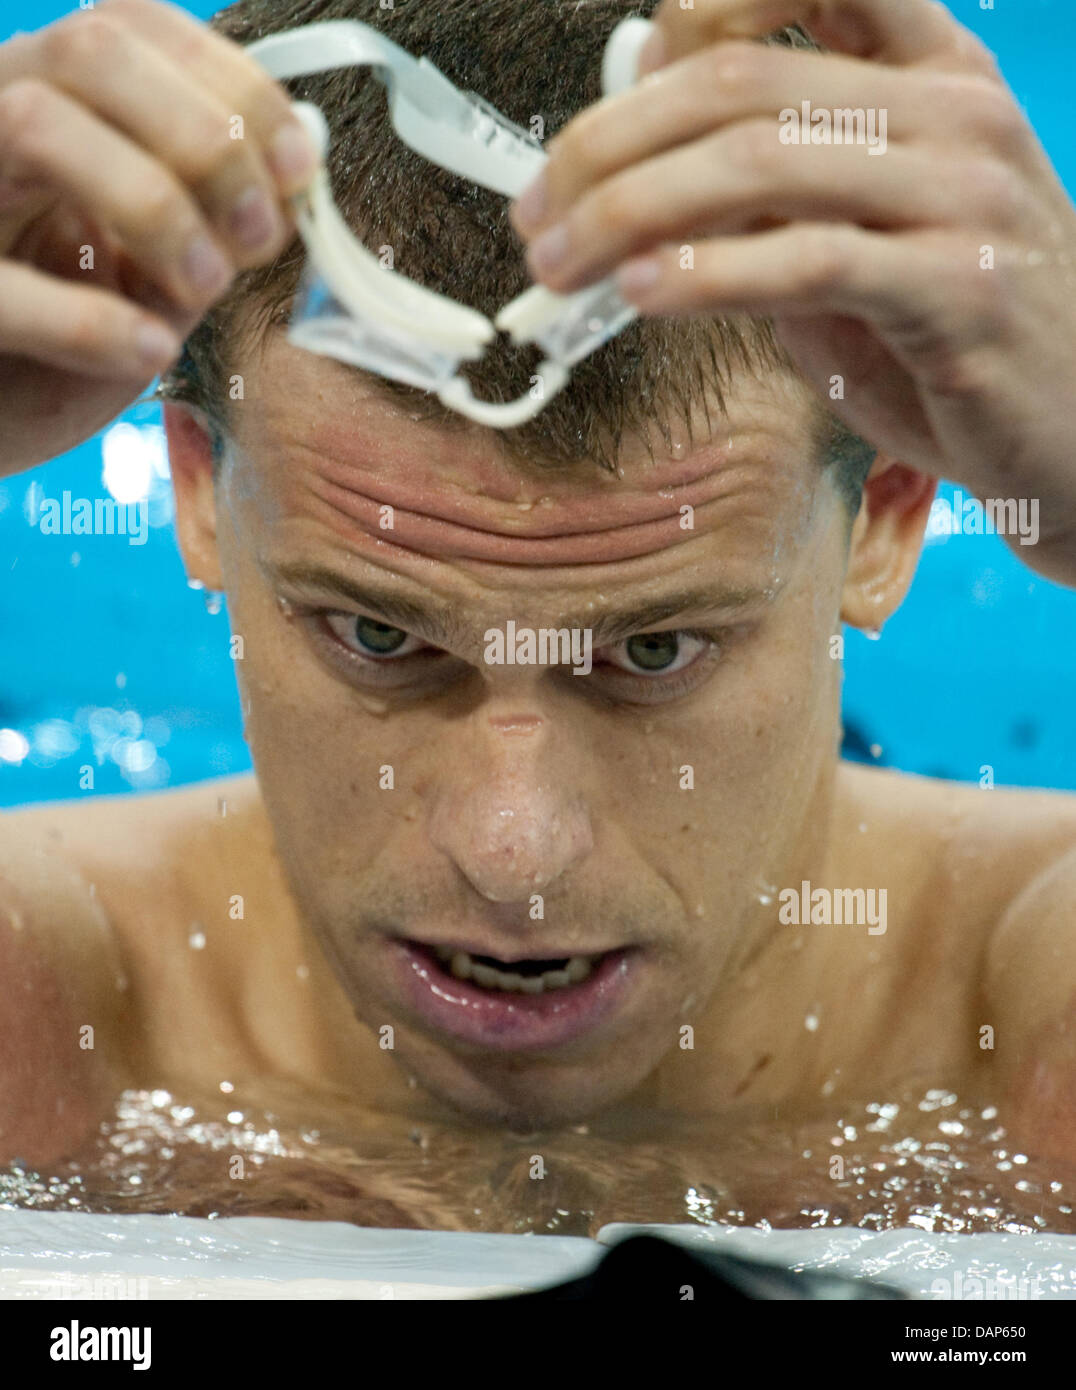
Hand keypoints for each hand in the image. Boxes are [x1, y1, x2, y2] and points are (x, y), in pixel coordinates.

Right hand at [0, 0, 316, 473]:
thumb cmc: (63, 349)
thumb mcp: (152, 279)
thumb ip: (213, 224)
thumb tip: (297, 168)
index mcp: (53, 103)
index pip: (139, 29)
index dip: (235, 85)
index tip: (301, 169)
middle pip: (93, 53)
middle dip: (205, 139)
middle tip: (258, 234)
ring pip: (34, 124)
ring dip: (152, 203)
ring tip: (206, 287)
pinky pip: (0, 288)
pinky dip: (86, 319)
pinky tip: (150, 349)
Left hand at [510, 0, 1075, 584]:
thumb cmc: (955, 340)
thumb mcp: (859, 245)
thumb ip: (769, 201)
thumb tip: (637, 185)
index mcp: (933, 74)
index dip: (692, 15)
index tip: (609, 101)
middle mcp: (953, 111)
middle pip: (741, 83)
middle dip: (611, 147)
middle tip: (537, 215)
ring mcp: (964, 193)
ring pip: (761, 162)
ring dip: (631, 213)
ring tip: (559, 266)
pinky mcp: (957, 288)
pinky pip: (807, 261)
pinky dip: (706, 273)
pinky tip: (640, 291)